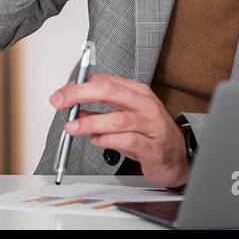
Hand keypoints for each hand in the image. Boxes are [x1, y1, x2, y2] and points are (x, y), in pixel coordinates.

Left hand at [50, 73, 190, 187]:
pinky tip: (96, 141)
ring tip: (73, 127)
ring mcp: (151, 124)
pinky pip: (128, 141)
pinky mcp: (153, 146)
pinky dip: (108, 140)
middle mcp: (145, 104)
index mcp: (137, 92)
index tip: (61, 95)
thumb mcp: (126, 116)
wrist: (177, 157)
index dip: (79, 86)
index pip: (104, 81)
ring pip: (117, 118)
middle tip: (61, 102)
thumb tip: (74, 107)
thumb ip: (102, 111)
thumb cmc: (150, 134)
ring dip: (91, 122)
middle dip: (81, 94)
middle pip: (110, 91)